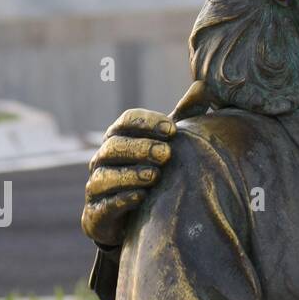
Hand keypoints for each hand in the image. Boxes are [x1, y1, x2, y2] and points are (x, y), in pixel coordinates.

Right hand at [81, 81, 213, 246]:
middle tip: (166, 153)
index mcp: (120, 137)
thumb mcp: (169, 140)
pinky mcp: (96, 213)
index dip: (147, 122)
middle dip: (140, 148)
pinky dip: (121, 199)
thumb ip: (185, 113)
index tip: (172, 129)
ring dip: (130, 174)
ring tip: (155, 176)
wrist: (134, 214)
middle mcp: (103, 159)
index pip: (126, 120)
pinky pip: (103, 205)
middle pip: (113, 145)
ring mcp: (97, 186)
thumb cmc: (153, 166)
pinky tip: (141, 197)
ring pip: (104, 176)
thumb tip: (202, 85)